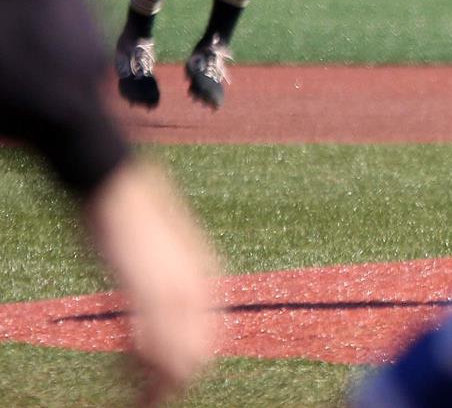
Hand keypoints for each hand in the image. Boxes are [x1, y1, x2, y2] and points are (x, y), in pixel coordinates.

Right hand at [82, 162, 217, 405]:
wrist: (119, 186)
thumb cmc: (136, 219)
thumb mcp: (167, 255)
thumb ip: (175, 283)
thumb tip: (171, 310)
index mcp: (208, 279)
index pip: (210, 338)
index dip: (192, 366)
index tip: (174, 386)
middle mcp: (197, 288)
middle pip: (197, 353)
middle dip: (176, 381)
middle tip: (153, 400)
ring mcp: (171, 290)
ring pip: (173, 355)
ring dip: (157, 384)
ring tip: (144, 403)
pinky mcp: (143, 290)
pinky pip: (146, 342)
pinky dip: (138, 370)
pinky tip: (129, 385)